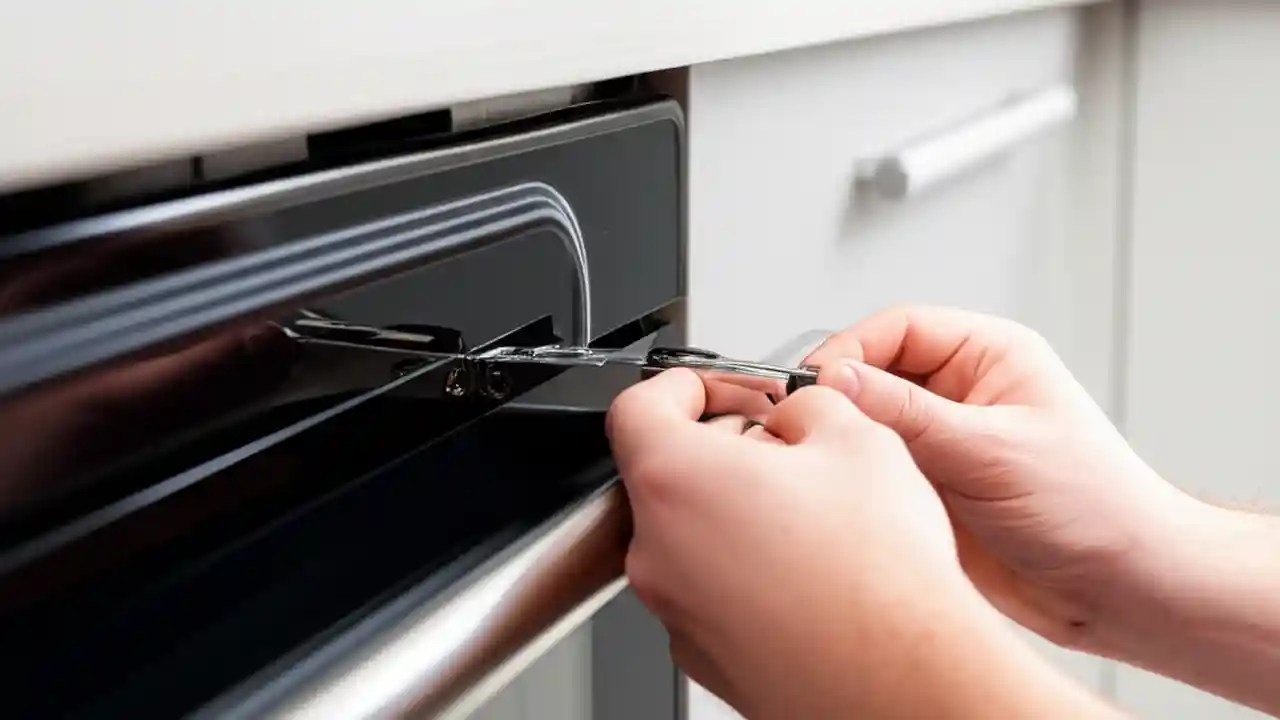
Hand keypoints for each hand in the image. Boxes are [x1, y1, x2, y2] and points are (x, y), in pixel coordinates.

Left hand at [607, 368, 1106, 718]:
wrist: (903, 683)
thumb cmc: (880, 579)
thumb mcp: (857, 438)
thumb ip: (806, 404)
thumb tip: (795, 415)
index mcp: (676, 481)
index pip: (638, 406)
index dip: (681, 385)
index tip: (716, 389)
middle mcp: (657, 550)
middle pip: (666, 473)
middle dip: (723, 450)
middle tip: (786, 451)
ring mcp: (675, 610)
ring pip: (691, 535)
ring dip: (737, 513)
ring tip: (814, 519)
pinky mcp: (702, 653)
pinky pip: (710, 590)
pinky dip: (745, 572)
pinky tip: (809, 573)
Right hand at [803, 305, 1204, 649]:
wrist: (1120, 588)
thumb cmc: (1092, 506)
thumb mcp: (992, 449)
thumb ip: (908, 413)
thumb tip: (836, 378)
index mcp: (989, 356)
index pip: (898, 328)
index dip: (852, 350)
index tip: (817, 383)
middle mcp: (961, 392)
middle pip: (875, 371)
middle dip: (842, 395)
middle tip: (811, 423)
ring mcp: (943, 440)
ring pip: (868, 423)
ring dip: (850, 439)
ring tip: (833, 461)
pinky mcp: (930, 487)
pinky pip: (875, 469)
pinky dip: (858, 478)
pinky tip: (852, 494)